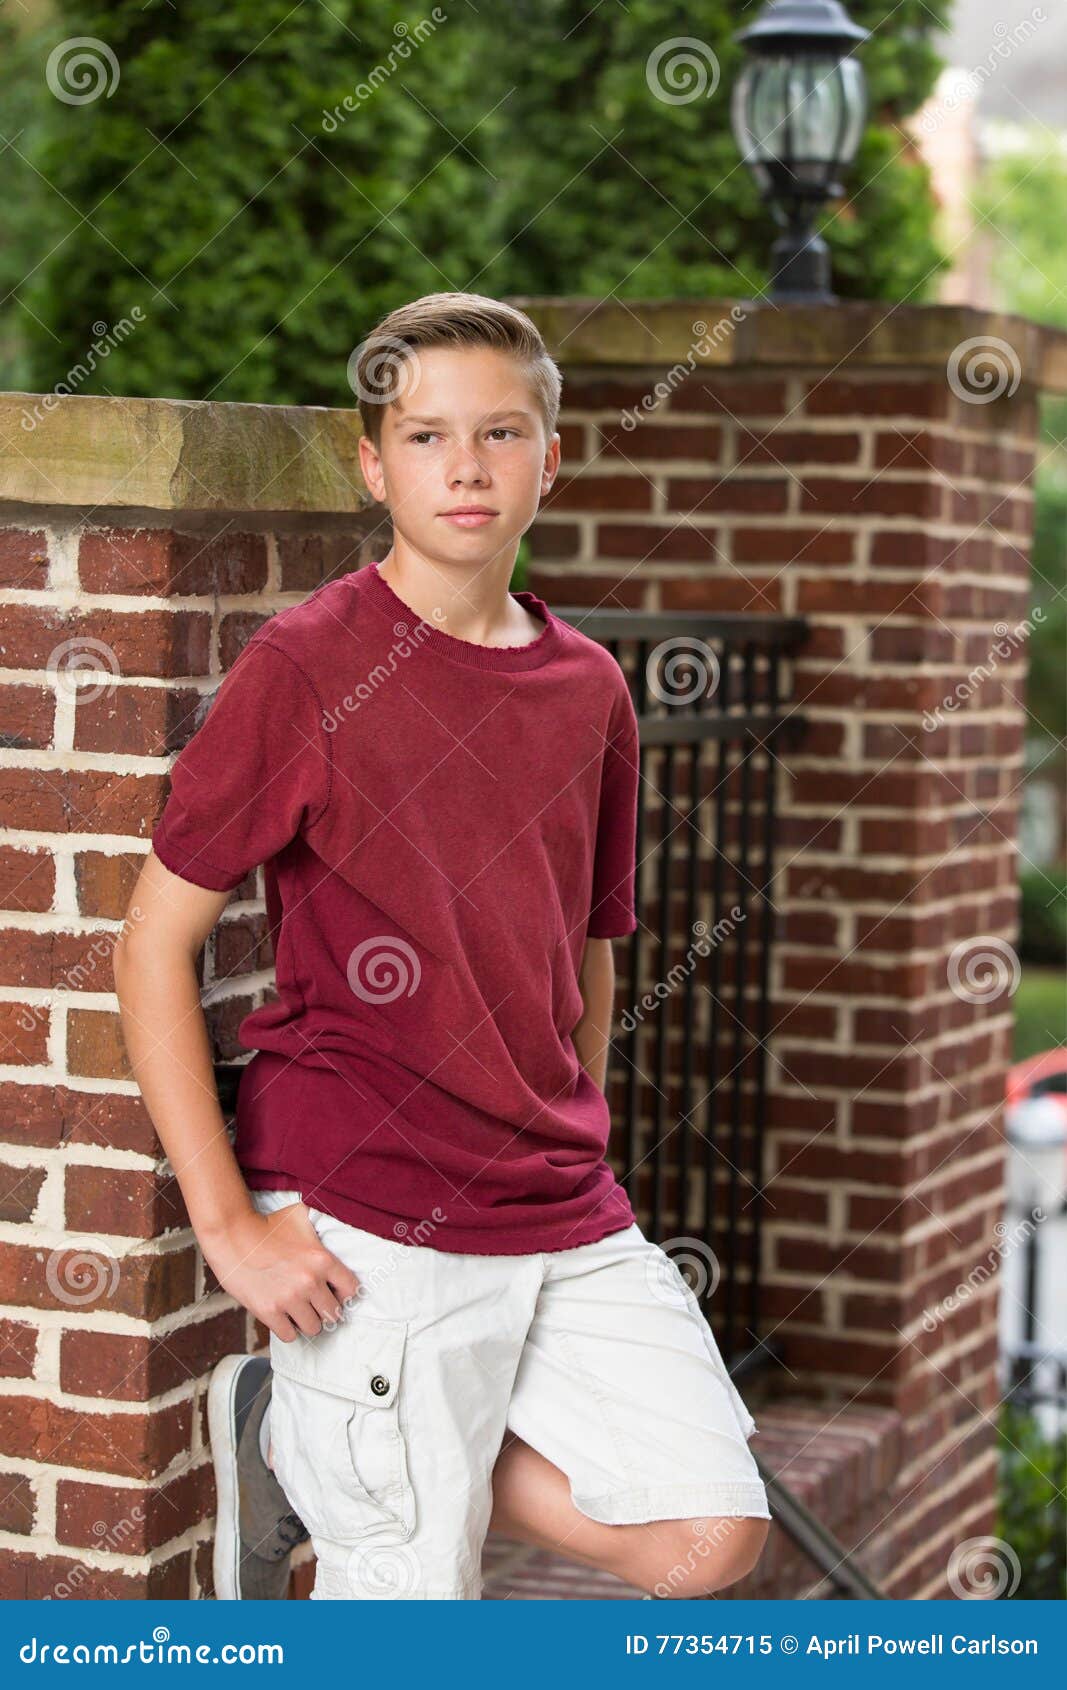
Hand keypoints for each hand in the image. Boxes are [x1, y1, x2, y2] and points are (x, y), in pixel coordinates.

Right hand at [202, 1202, 359, 1341]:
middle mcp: (310, 1281)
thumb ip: (323, 1224)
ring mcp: (289, 1298)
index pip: (351, 1290)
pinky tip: (282, 1315)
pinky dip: (287, 1328)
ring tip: (298, 1309)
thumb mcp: (302, 1216)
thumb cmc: (268, 1224)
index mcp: (322, 1259)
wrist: (233, 1234)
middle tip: (314, 1303)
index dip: (343, 1293)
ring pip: (313, 1328)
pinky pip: (289, 1335)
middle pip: (333, 1314)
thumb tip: (338, 1220)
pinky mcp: (269, 1311)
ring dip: (307, 1320)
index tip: (334, 1292)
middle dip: (324, 1309)